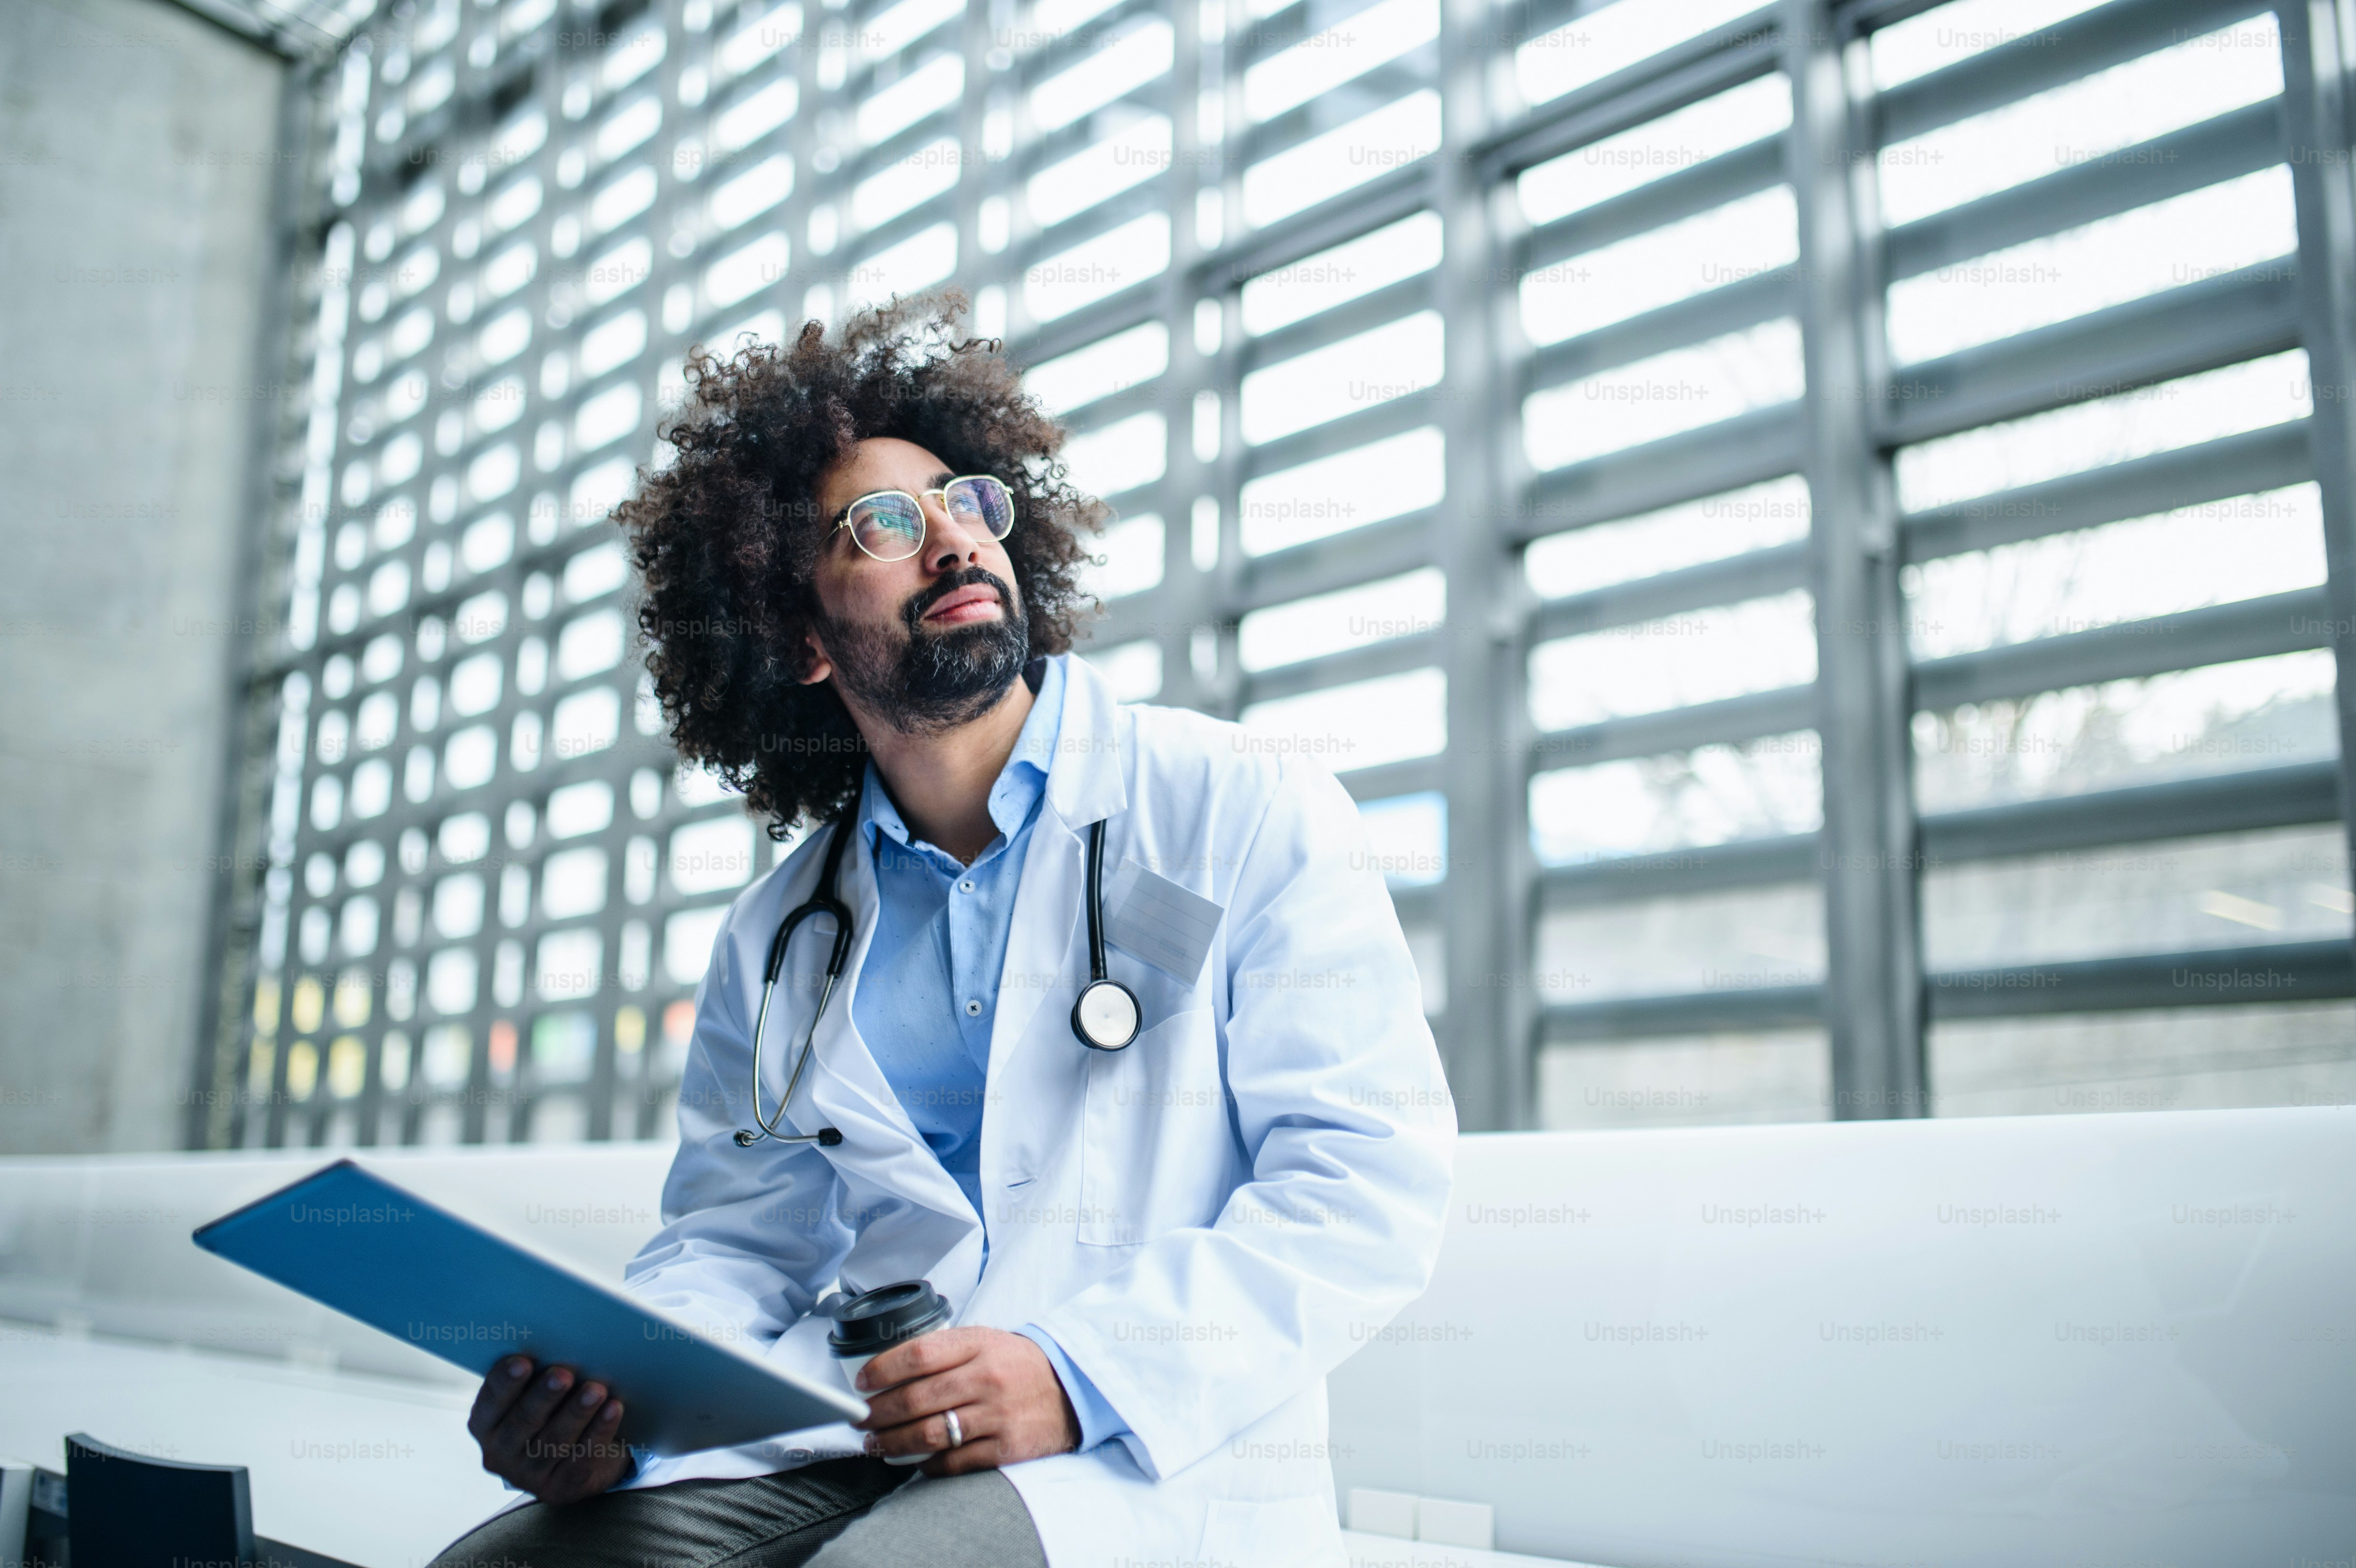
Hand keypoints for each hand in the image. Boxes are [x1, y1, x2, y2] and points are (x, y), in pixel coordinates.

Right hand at [466, 1356, 632, 1504]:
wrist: (579, 1457)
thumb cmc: (554, 1409)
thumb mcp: (536, 1393)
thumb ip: (536, 1374)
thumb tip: (558, 1341)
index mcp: (485, 1424)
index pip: (490, 1401)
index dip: (505, 1381)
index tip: (523, 1361)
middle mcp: (499, 1453)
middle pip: (523, 1421)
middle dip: (544, 1396)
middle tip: (563, 1374)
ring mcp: (528, 1476)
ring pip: (554, 1441)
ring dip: (576, 1413)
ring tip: (596, 1390)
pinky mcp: (560, 1490)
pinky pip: (581, 1460)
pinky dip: (599, 1432)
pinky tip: (613, 1410)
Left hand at [851, 1327, 1079, 1476]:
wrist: (1071, 1389)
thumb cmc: (1017, 1365)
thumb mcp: (985, 1341)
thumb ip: (944, 1351)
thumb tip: (888, 1372)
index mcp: (978, 1345)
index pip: (918, 1355)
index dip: (882, 1370)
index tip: (862, 1383)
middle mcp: (986, 1378)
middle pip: (917, 1398)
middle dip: (879, 1412)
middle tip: (861, 1420)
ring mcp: (997, 1415)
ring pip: (930, 1434)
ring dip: (893, 1442)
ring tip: (876, 1444)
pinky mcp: (1006, 1448)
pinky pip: (954, 1462)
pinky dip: (927, 1464)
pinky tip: (914, 1461)